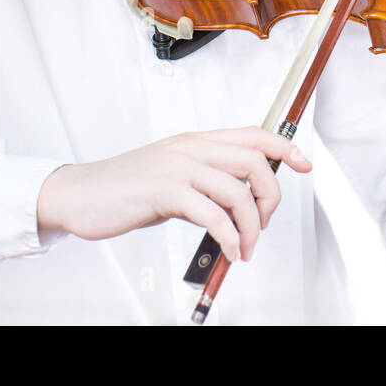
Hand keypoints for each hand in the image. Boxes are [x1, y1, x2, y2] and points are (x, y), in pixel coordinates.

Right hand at [35, 126, 311, 262]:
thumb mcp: (172, 178)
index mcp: (195, 141)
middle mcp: (190, 148)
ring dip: (250, 226)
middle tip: (261, 226)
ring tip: (243, 248)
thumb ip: (204, 183)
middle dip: (270, 197)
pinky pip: (213, 214)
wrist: (80, 195)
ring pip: (238, 190)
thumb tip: (238, 203)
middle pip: (255, 161)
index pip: (253, 133)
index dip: (285, 147)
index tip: (305, 164)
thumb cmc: (125, 190)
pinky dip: (229, 237)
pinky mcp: (165, 191)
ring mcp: (178, 167)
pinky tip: (228, 251)